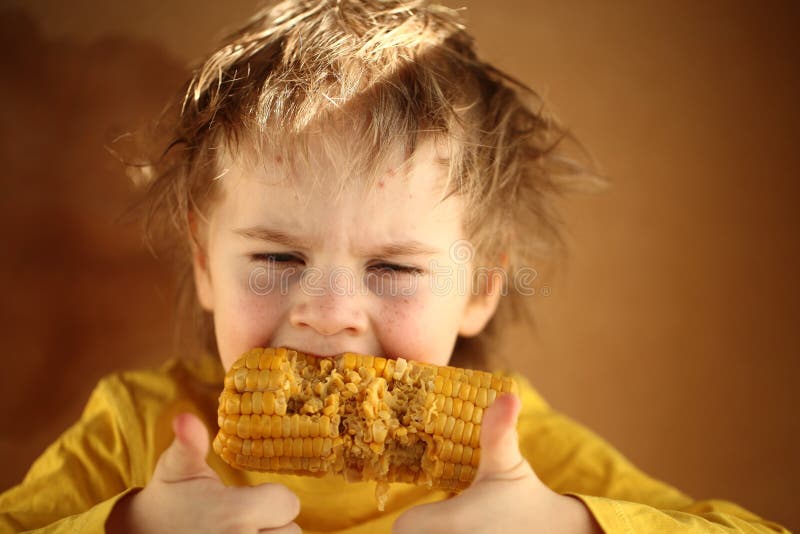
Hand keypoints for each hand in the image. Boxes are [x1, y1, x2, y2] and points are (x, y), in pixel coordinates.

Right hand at [107, 413, 299, 533]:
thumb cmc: (168, 501)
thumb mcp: (176, 469)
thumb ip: (188, 443)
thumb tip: (185, 418)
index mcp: (234, 515)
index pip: (288, 503)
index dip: (272, 499)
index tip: (251, 500)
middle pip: (291, 532)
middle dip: (273, 525)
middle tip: (247, 522)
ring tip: (246, 533)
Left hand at [393, 394, 600, 533]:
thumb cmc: (525, 498)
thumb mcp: (508, 464)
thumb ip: (499, 431)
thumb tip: (508, 394)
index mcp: (458, 521)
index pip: (404, 528)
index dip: (411, 522)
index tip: (428, 514)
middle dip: (424, 533)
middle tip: (441, 524)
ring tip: (458, 529)